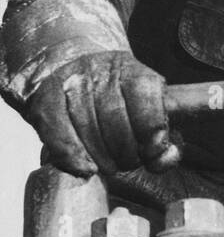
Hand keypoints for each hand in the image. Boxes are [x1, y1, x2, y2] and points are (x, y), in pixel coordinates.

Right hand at [24, 50, 179, 176]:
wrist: (74, 69)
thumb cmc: (119, 99)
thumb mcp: (149, 108)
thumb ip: (163, 138)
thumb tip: (165, 158)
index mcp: (133, 72)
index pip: (149, 110)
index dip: (153, 138)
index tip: (152, 151)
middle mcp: (101, 72)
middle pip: (117, 124)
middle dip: (127, 153)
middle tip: (128, 161)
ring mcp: (71, 82)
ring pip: (89, 131)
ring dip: (102, 159)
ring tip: (109, 164)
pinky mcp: (46, 98)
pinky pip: (59, 134)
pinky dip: (75, 157)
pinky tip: (86, 168)